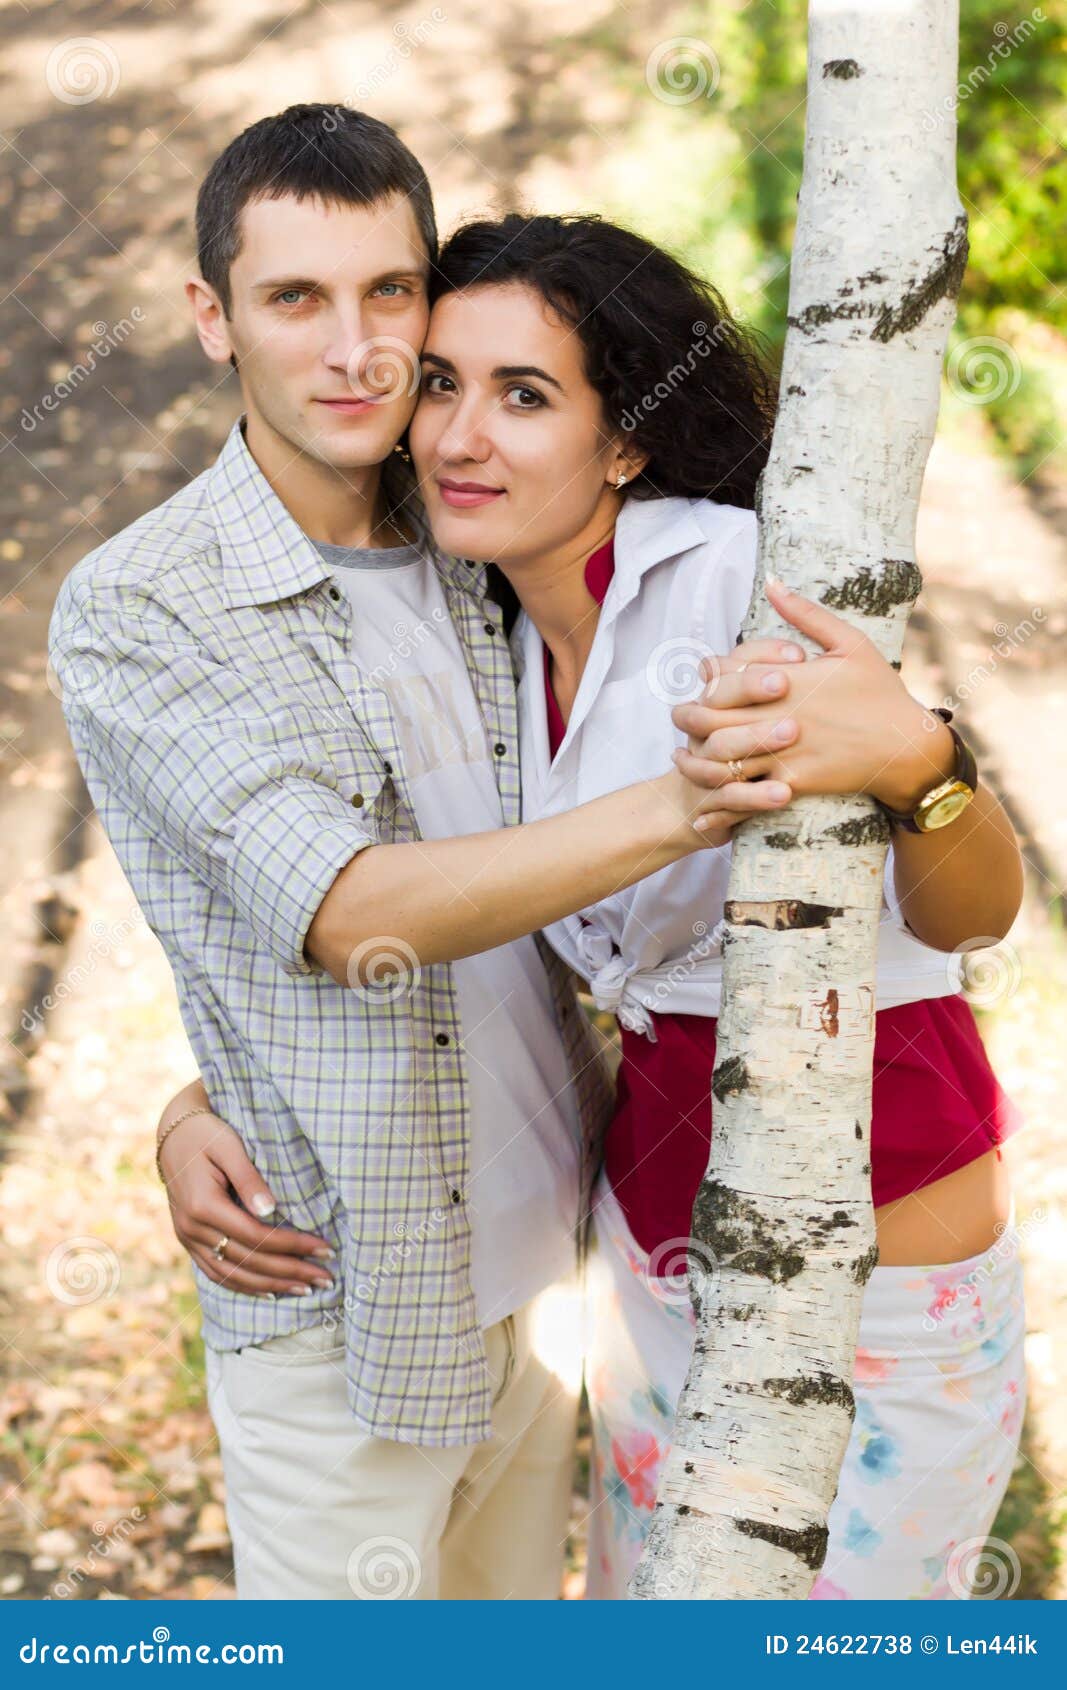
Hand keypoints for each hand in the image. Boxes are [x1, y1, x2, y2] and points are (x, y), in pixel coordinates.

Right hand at [159, 1110, 336, 1295]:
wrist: (173, 1136)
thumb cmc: (207, 1135)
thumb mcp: (229, 1146)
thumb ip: (249, 1178)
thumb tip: (271, 1210)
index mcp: (203, 1205)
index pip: (257, 1236)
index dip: (292, 1246)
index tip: (324, 1248)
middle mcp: (192, 1229)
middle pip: (248, 1261)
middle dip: (290, 1272)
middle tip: (326, 1278)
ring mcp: (187, 1239)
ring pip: (233, 1275)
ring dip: (272, 1286)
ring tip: (306, 1290)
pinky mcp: (188, 1242)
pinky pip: (217, 1273)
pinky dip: (245, 1286)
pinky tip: (270, 1291)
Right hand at [655, 635, 806, 845]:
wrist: (696, 812)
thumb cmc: (749, 751)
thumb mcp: (760, 711)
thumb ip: (773, 672)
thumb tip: (791, 621)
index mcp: (716, 702)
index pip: (727, 665)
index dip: (759, 656)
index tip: (799, 655)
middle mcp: (705, 728)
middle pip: (716, 699)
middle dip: (750, 689)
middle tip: (787, 684)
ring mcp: (703, 764)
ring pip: (720, 747)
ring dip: (754, 739)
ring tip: (792, 734)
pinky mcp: (711, 802)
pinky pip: (729, 796)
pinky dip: (755, 795)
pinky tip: (785, 792)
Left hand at [671, 577, 954, 809]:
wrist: (907, 747)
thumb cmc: (879, 691)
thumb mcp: (849, 643)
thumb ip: (805, 614)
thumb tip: (772, 581)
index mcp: (787, 679)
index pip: (723, 677)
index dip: (707, 679)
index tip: (705, 682)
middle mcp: (778, 715)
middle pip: (710, 719)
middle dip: (688, 719)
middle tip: (680, 720)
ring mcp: (783, 752)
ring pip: (721, 759)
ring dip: (697, 760)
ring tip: (684, 758)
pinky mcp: (791, 783)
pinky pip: (745, 794)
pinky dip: (722, 800)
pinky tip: (709, 802)